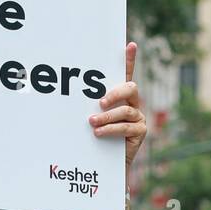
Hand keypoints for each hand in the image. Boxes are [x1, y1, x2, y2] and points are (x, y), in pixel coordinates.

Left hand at [89, 42, 145, 167]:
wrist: (104, 164)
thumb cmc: (95, 139)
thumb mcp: (91, 120)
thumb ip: (89, 108)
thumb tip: (69, 97)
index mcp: (121, 97)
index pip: (126, 74)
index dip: (129, 60)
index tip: (130, 44)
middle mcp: (132, 104)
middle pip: (130, 88)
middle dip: (115, 93)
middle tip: (100, 102)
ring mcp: (138, 117)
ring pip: (126, 110)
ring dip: (107, 116)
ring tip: (92, 123)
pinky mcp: (140, 131)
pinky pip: (126, 126)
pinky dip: (111, 129)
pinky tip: (99, 133)